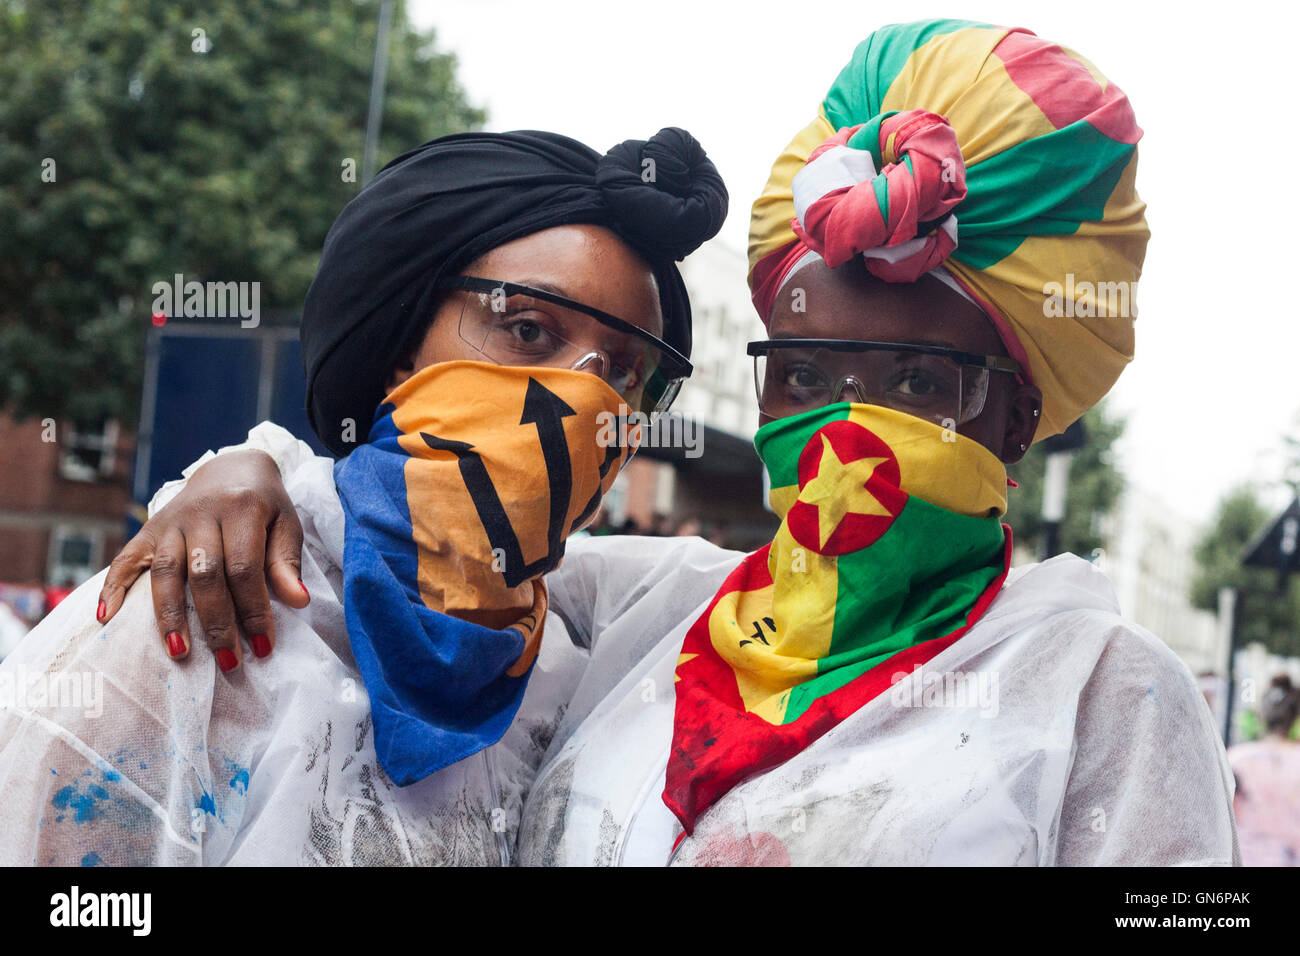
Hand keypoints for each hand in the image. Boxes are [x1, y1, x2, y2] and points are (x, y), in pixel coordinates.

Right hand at [97, 449, 307, 669]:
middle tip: (229, 661)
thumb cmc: (264, 506)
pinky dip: (112, 588)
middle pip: (204, 574)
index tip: (263, 646)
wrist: (232, 468)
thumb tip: (298, 602)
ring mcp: (170, 522)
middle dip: (216, 622)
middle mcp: (201, 513)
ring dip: (170, 615)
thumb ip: (286, 563)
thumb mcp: (286, 525)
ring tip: (179, 654)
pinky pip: (124, 560)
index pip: (245, 568)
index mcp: (241, 508)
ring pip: (165, 571)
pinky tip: (106, 618)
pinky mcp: (148, 530)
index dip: (253, 609)